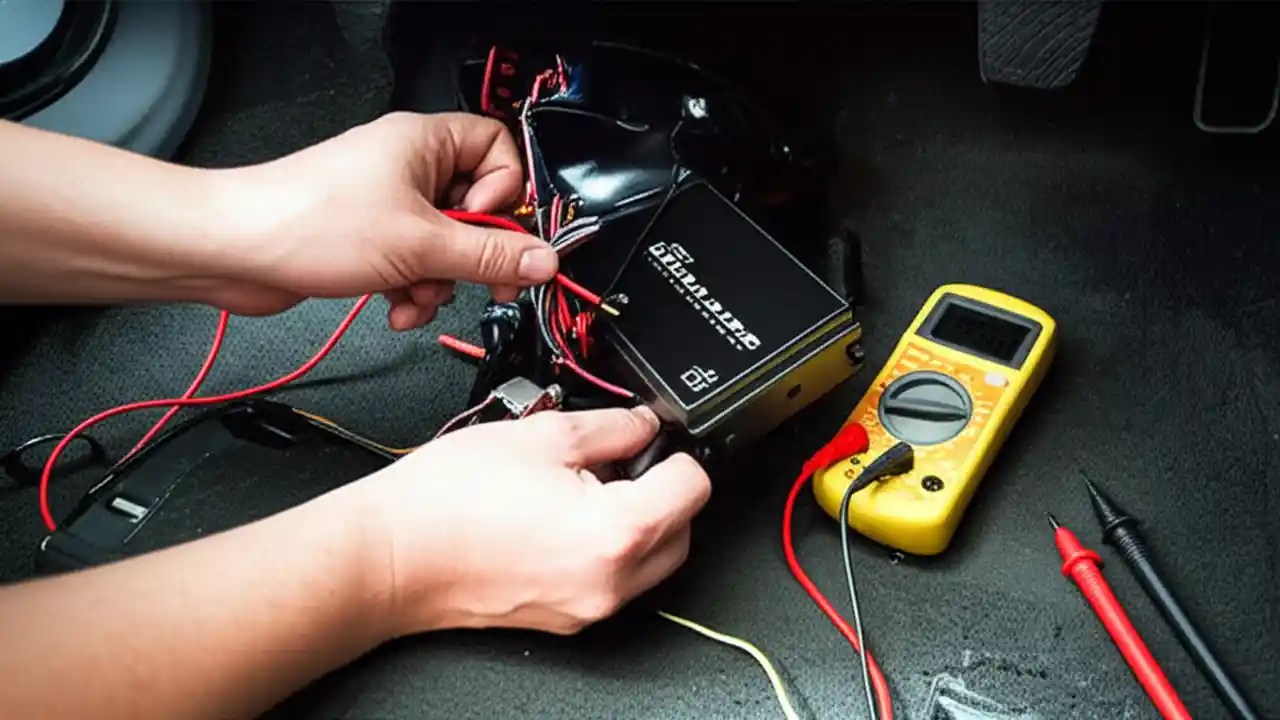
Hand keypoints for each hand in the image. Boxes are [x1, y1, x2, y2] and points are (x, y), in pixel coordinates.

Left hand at [207, 111, 557, 328]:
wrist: (234, 250)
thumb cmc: (307, 223)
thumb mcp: (421, 245)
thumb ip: (489, 255)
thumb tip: (542, 259)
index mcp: (426, 143)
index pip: (500, 153)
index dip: (506, 197)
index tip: (498, 234)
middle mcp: (409, 167)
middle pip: (477, 207)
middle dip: (473, 254)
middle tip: (487, 282)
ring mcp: (388, 204)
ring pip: (447, 245)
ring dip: (440, 281)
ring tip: (417, 295)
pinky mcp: (370, 238)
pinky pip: (416, 265)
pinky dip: (412, 292)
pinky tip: (396, 308)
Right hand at [354, 406, 710, 635]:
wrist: (389, 555)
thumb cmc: (447, 501)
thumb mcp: (542, 434)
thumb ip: (611, 426)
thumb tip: (642, 424)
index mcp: (617, 532)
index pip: (694, 486)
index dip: (676, 451)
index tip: (654, 437)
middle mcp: (611, 581)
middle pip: (682, 530)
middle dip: (663, 489)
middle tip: (620, 459)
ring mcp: (589, 607)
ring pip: (651, 561)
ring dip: (639, 521)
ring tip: (584, 486)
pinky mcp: (565, 619)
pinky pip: (612, 580)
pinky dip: (605, 547)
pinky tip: (561, 515)